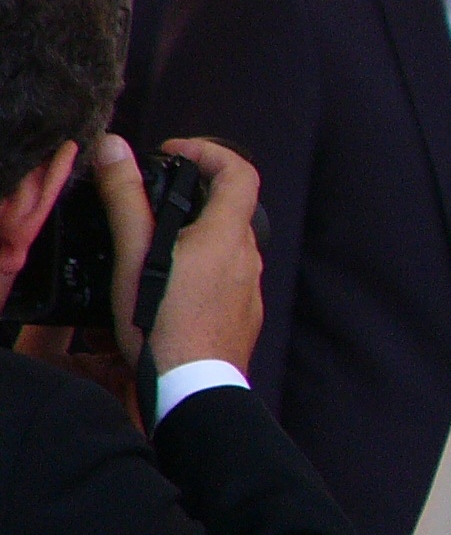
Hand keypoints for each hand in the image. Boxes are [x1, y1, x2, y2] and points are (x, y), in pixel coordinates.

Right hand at [100, 138, 263, 377]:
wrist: (193, 386)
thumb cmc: (163, 323)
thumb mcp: (134, 254)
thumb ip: (127, 199)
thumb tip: (116, 148)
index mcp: (227, 235)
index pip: (240, 171)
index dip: (210, 151)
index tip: (174, 153)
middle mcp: (248, 256)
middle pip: (233, 206)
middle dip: (197, 191)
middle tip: (156, 194)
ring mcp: (251, 286)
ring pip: (229, 242)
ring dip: (198, 230)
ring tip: (156, 240)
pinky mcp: (245, 311)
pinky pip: (229, 273)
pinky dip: (204, 263)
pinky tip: (172, 282)